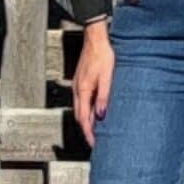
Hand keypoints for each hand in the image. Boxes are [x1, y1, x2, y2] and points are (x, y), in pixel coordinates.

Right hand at [72, 23, 115, 146]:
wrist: (95, 40)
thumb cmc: (102, 56)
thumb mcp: (107, 78)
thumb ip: (103, 97)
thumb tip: (100, 116)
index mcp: (83, 90)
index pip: (83, 118)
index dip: (88, 132)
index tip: (92, 143)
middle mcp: (77, 90)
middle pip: (79, 116)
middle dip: (85, 129)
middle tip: (94, 140)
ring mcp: (77, 85)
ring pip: (79, 108)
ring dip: (85, 120)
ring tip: (95, 129)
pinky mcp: (80, 81)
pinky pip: (81, 101)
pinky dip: (85, 110)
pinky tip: (92, 111)